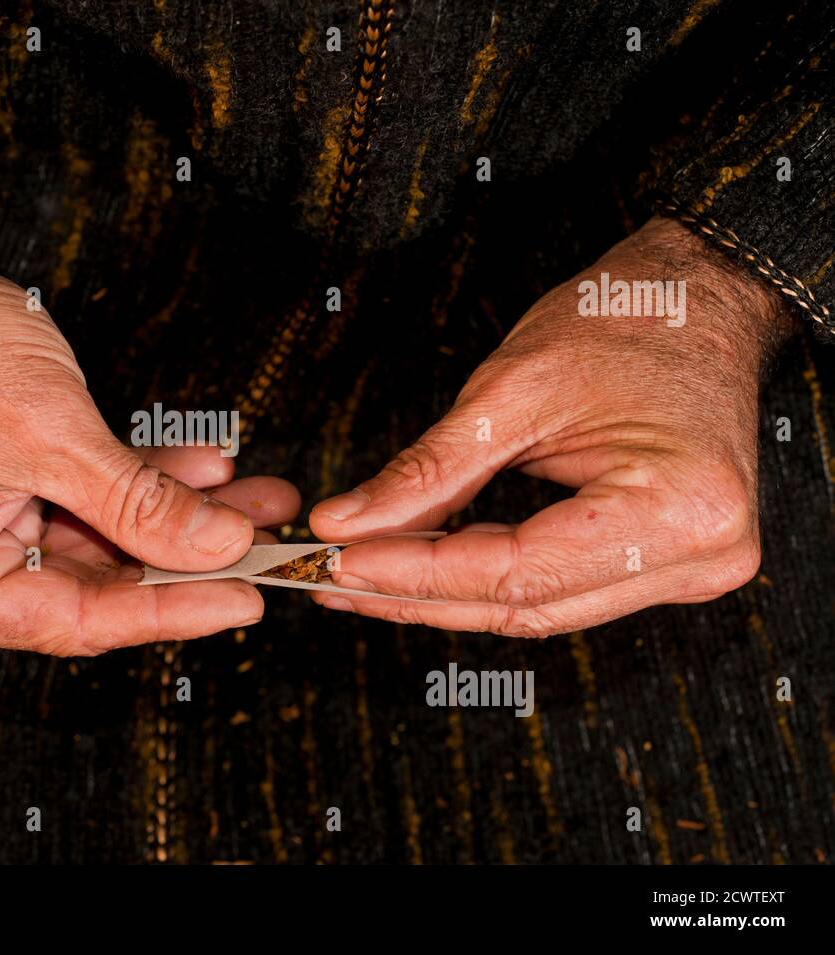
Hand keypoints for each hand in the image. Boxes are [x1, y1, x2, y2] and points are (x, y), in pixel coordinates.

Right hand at [0, 234, 298, 653]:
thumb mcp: (51, 432)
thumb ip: (139, 503)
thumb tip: (218, 548)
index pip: (75, 623)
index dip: (169, 612)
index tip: (244, 600)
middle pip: (91, 588)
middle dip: (184, 557)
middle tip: (262, 545)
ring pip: (97, 543)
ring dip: (172, 516)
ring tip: (251, 499)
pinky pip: (79, 502)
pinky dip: (135, 484)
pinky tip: (201, 468)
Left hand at [309, 216, 792, 635]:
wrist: (701, 299)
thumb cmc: (631, 319)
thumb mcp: (513, 390)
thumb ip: (428, 472)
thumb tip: (347, 523)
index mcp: (679, 508)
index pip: (518, 571)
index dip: (416, 573)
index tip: (341, 561)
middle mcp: (699, 555)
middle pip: (526, 605)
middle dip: (418, 594)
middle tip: (333, 578)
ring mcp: (691, 567)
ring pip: (538, 609)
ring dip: (444, 596)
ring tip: (362, 576)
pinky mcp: (667, 563)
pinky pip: (560, 590)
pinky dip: (486, 580)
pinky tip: (422, 567)